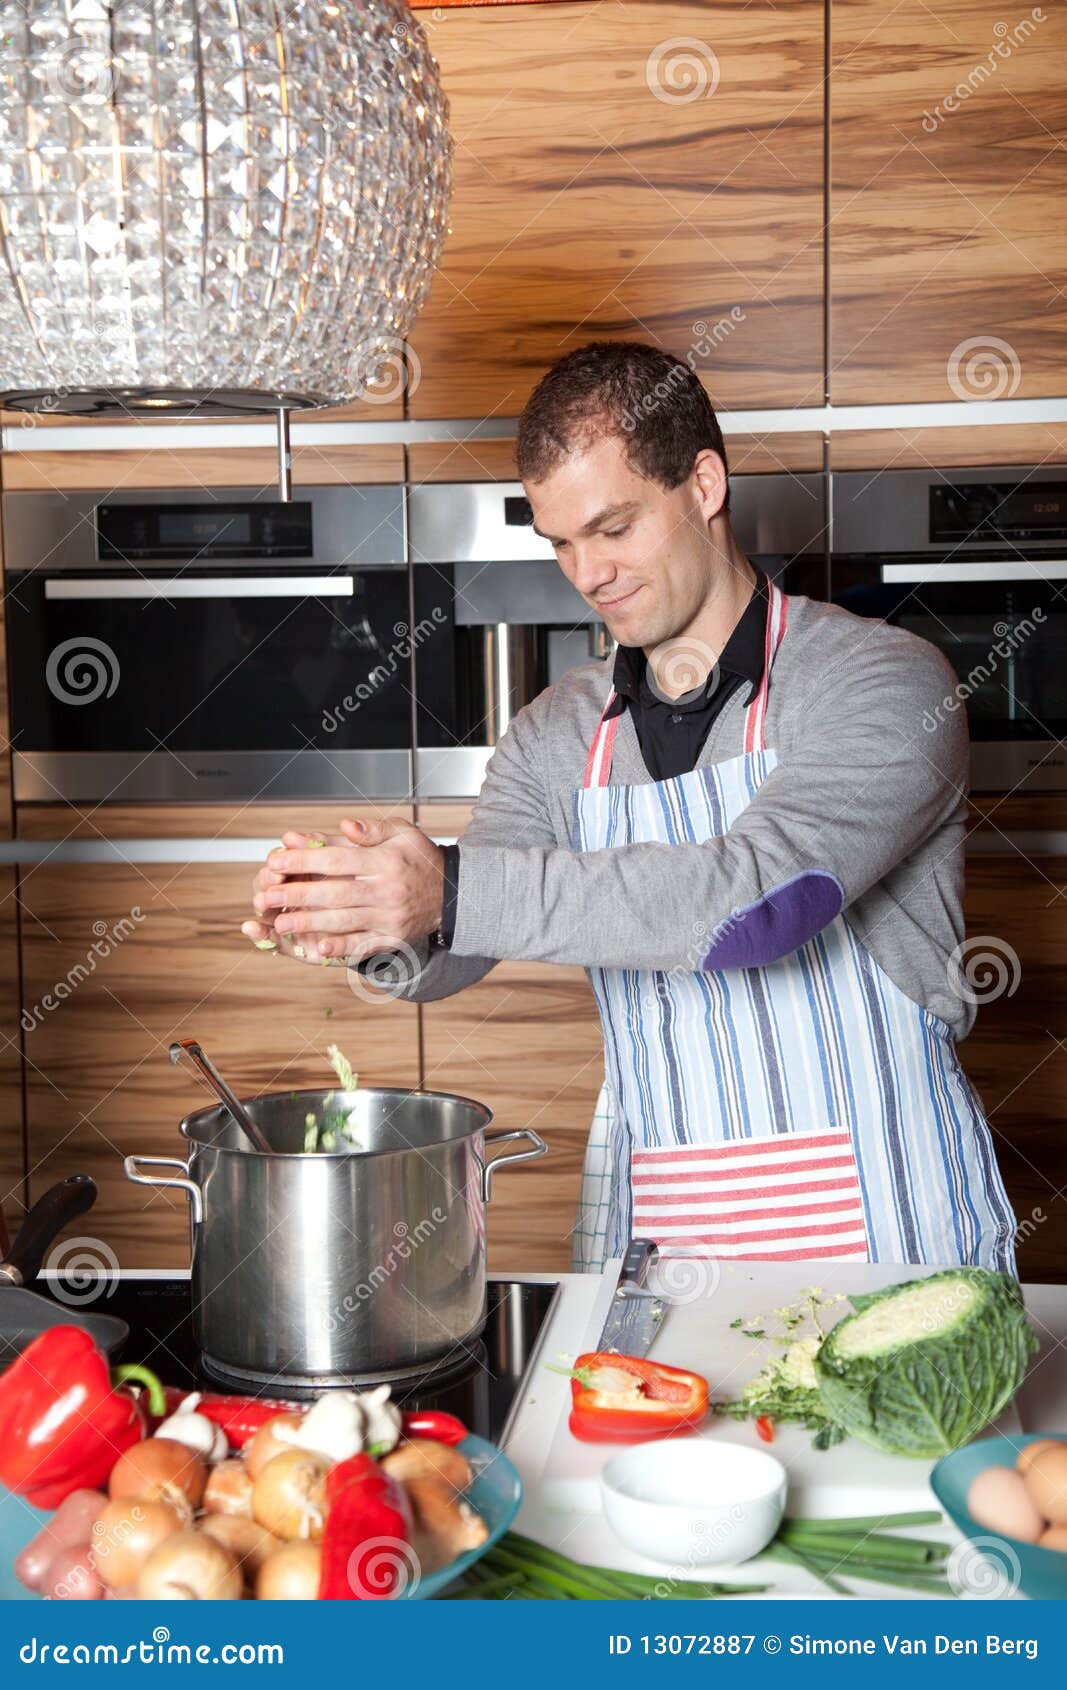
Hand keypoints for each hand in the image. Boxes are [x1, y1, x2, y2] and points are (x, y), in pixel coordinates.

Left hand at [242, 817, 445, 963]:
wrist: (453, 894)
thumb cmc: (419, 859)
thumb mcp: (403, 833)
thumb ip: (371, 830)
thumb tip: (343, 827)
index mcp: (385, 861)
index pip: (337, 860)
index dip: (304, 860)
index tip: (276, 859)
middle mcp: (388, 891)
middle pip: (335, 893)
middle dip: (297, 895)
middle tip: (267, 895)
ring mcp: (390, 917)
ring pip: (344, 921)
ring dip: (309, 923)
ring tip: (280, 922)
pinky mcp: (393, 938)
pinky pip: (363, 944)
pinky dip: (341, 947)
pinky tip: (318, 946)